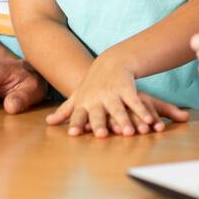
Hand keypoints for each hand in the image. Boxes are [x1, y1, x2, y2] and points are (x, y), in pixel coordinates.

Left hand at [45, 54, 188, 137]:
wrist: (111, 62)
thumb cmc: (93, 84)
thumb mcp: (78, 95)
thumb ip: (65, 110)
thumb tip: (49, 122)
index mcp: (84, 103)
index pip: (77, 115)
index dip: (75, 124)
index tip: (73, 134)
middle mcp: (97, 98)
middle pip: (98, 114)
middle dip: (99, 124)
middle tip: (102, 136)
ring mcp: (112, 93)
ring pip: (118, 109)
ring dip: (124, 121)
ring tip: (129, 134)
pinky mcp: (127, 89)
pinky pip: (135, 102)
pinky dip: (142, 111)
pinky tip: (149, 121)